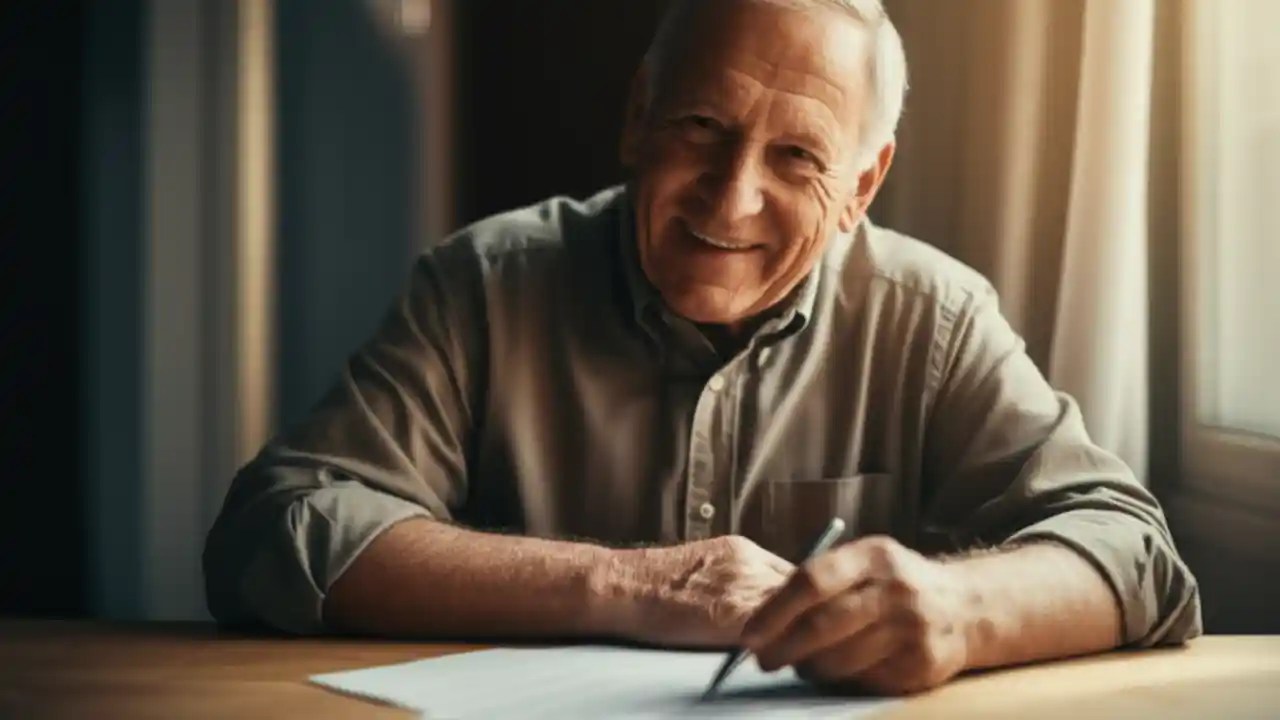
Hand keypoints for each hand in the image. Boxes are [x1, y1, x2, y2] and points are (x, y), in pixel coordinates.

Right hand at [605, 535, 793, 647]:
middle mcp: (749, 562)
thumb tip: (765, 603)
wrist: (625, 586)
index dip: (802, 600)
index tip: (801, 617)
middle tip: (805, 640)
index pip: (794, 574)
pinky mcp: (734, 612)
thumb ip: (739, 578)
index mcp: (743, 550)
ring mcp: (744, 586)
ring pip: (794, 611)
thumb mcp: (706, 567)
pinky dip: (779, 646)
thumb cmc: (655, 584)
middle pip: (802, 591)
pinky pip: (774, 631)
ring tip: (791, 654)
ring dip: (797, 633)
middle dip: (805, 616)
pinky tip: (770, 659)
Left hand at [741, 535, 972, 694]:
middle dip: (783, 647)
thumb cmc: (894, 585)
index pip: (811, 581)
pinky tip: (838, 670)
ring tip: (801, 664)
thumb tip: (762, 621)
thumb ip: (821, 582)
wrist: (963, 608)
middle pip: (822, 625)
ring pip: (840, 660)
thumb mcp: (865, 564)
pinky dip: (841, 679)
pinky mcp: (920, 665)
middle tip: (762, 660)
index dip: (773, 611)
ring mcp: (911, 629)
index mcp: (874, 555)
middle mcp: (896, 589)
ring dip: (809, 667)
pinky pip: (864, 680)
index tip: (749, 634)